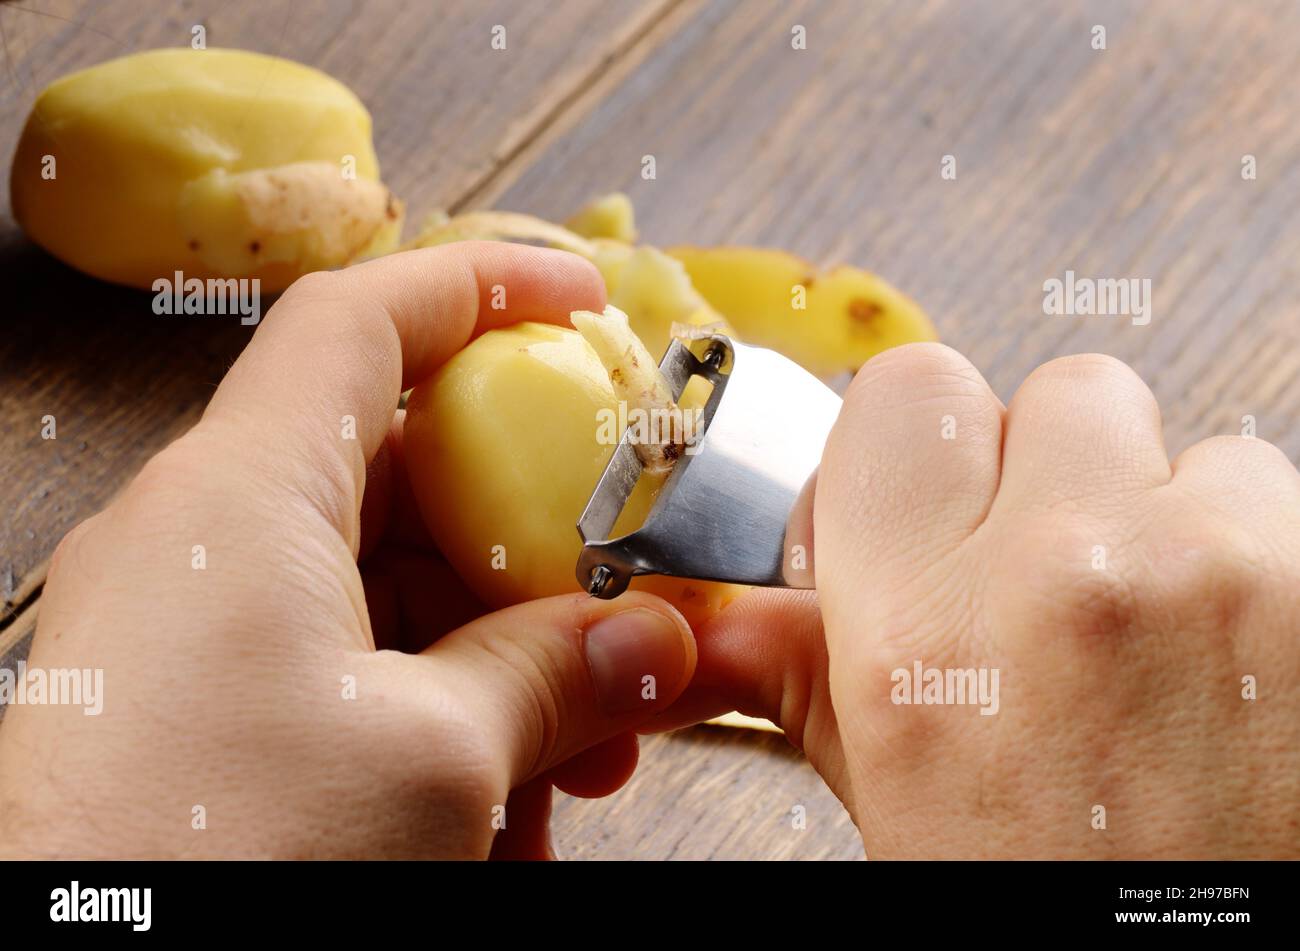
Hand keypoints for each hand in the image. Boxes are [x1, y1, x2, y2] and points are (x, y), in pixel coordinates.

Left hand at [0, 243, 696, 858]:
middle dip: (532, 543)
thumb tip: (650, 642)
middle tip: (626, 600)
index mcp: (241, 495)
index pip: (361, 321)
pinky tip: (510, 804)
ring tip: (587, 752)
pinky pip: (352, 672)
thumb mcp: (435, 759)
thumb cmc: (216, 862)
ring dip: (504, 660)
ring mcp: (203, 632)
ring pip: (392, 592)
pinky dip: (443, 716)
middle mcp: (208, 544)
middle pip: (403, 473)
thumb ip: (554, 675)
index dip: (480, 287)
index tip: (582, 302)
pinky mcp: (208, 712)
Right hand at [662, 344, 1299, 857]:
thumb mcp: (904, 805)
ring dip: (1165, 515)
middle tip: (1057, 575)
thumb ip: (811, 683)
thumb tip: (727, 627)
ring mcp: (1209, 570)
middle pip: (1061, 392)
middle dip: (1054, 467)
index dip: (924, 440)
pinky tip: (1234, 659)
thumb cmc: (1059, 904)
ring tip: (1159, 637)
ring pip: (1182, 447)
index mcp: (923, 637)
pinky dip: (1255, 557)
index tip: (942, 494)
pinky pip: (1273, 500)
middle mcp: (1060, 578)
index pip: (907, 394)